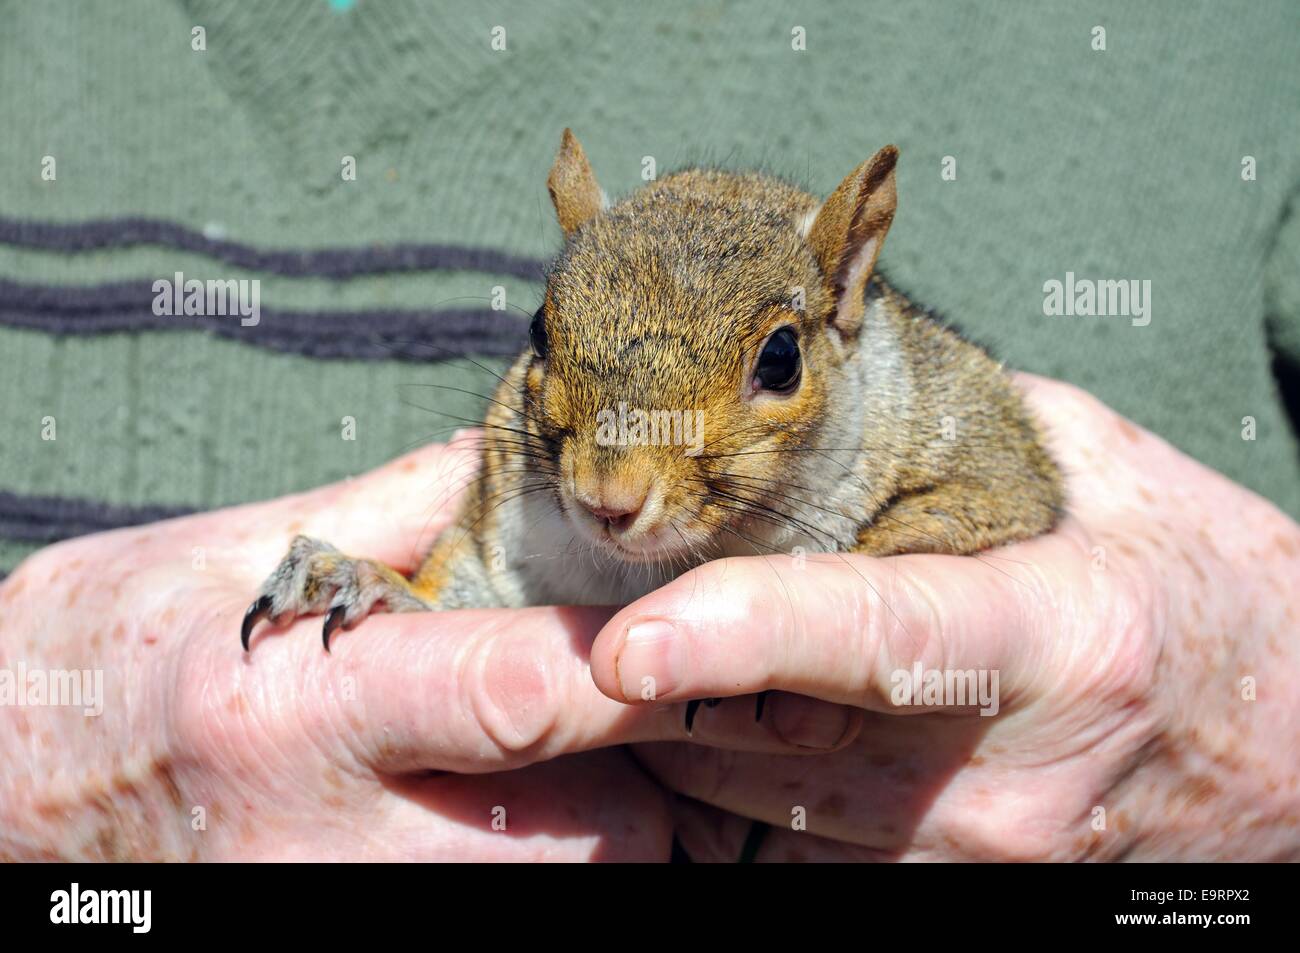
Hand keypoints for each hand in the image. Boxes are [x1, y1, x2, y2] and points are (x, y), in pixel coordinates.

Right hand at [0, 434, 856, 860]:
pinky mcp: (346, 928)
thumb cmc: (100, 661)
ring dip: (608, 828)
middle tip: (657, 706)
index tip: (700, 633)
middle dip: (646, 775)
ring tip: (593, 758)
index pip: (511, 696)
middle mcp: (333, 839)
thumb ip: (394, 512)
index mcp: (303, 713)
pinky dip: (547, 859)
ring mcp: (343, 905)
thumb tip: (506, 464)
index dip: (626, 668)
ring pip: (563, 887)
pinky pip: (507, 906)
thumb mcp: (227, 557)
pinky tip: (524, 806)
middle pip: (583, 835)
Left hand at [588, 375, 1299, 860]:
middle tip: (564, 608)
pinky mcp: (933, 891)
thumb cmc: (1194, 590)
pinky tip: (713, 709)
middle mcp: (1000, 775)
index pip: (881, 639)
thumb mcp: (1099, 473)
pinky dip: (716, 779)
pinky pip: (770, 845)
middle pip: (764, 734)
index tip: (629, 642)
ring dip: (665, 728)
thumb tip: (821, 379)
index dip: (747, 637)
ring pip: (741, 804)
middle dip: (638, 678)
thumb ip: (958, 426)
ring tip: (629, 648)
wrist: (1283, 738)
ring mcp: (962, 855)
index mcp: (1056, 640)